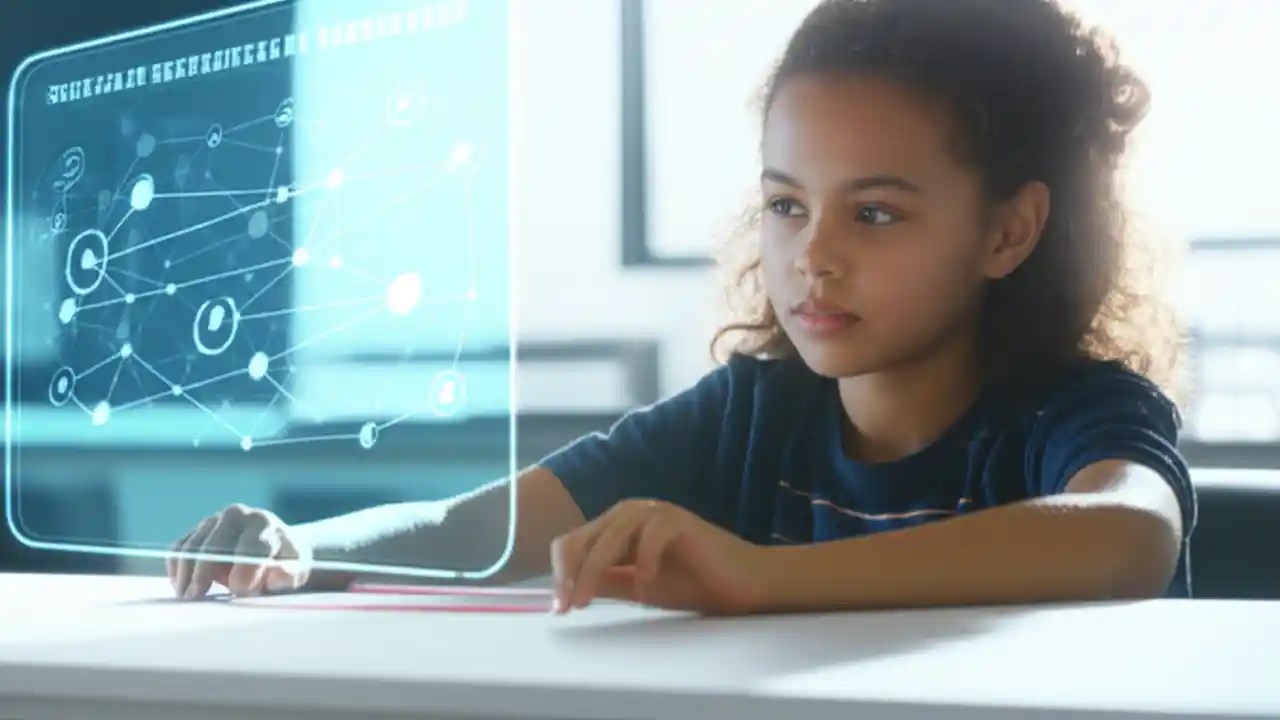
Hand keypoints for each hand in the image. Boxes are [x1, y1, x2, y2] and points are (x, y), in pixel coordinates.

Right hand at [167, 504, 312, 598]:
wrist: (271, 548)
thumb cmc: (284, 564)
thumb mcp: (294, 570)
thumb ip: (288, 574)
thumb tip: (278, 573)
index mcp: (265, 525)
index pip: (252, 546)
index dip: (246, 570)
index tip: (241, 592)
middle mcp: (238, 516)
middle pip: (215, 544)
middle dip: (205, 572)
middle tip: (197, 598)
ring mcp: (214, 521)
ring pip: (193, 546)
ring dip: (186, 574)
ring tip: (186, 598)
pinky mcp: (197, 531)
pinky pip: (180, 549)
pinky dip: (177, 569)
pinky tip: (181, 587)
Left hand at [550, 499, 765, 615]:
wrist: (742, 583)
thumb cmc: (693, 583)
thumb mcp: (638, 587)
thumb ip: (607, 582)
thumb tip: (568, 591)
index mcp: (616, 527)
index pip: (573, 543)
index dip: (560, 575)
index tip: (559, 610)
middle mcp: (630, 514)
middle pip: (583, 538)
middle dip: (570, 574)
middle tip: (569, 608)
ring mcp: (655, 513)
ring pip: (610, 536)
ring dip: (593, 570)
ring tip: (588, 601)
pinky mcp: (680, 520)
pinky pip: (651, 535)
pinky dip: (644, 562)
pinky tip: (646, 586)